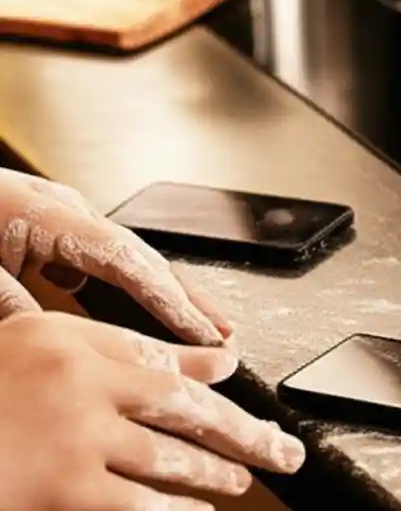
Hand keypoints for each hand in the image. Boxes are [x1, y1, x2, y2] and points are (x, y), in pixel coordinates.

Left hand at [0, 169, 229, 344]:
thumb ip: (9, 304)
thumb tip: (52, 341)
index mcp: (50, 214)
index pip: (128, 264)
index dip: (171, 303)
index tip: (205, 334)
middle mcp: (66, 211)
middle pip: (143, 259)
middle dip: (189, 300)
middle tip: (226, 336)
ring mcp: (59, 217)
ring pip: (128, 262)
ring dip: (165, 298)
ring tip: (202, 330)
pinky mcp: (45, 229)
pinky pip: (100, 264)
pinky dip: (128, 292)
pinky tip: (140, 317)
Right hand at [0, 311, 304, 510]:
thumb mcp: (23, 355)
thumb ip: (108, 352)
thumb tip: (206, 361)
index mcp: (64, 341)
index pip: (155, 357)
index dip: (205, 375)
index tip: (239, 383)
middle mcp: (79, 380)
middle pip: (185, 405)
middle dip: (242, 430)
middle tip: (283, 449)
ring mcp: (75, 438)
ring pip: (171, 457)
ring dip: (214, 473)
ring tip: (242, 478)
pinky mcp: (66, 490)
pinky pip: (141, 505)